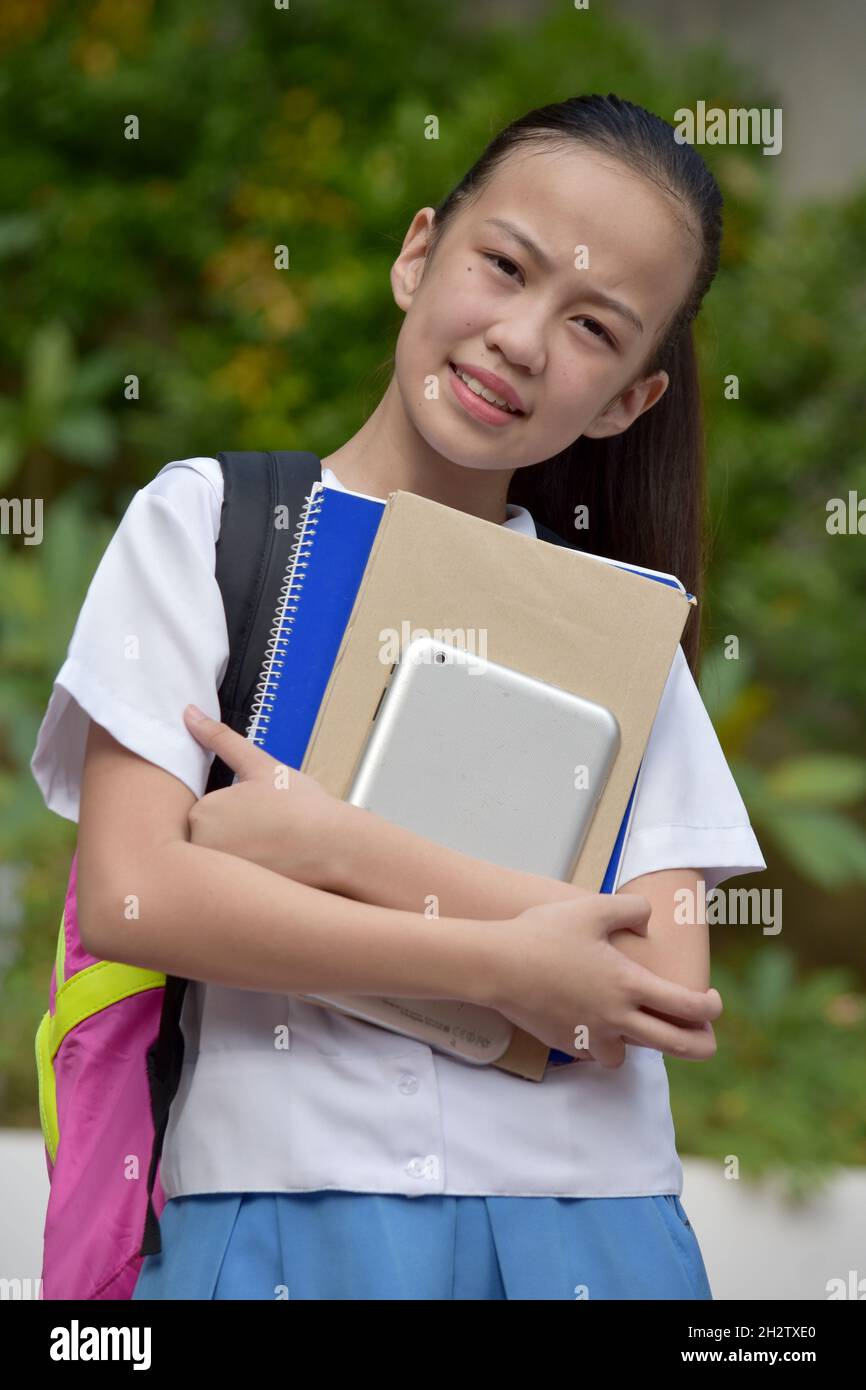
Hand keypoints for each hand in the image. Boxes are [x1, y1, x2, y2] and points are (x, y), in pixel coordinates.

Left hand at [182, 704, 341, 887]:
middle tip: (269, 833)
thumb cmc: (304, 808)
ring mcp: (219, 877)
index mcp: (202, 812)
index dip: (234, 812)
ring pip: (220, 862)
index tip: (261, 814)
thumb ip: (220, 739)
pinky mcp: (235, 898)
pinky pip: (232, 886)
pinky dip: (248, 878)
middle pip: (207, 839)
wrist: (337, 848)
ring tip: (273, 851)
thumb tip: (189, 712)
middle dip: (234, 836)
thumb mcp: (261, 766)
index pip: (203, 813)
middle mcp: (203, 849)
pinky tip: (273, 869)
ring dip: (241, 856)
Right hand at [490, 895, 721, 1067]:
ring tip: (636, 1025)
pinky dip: (600, 1041)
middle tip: (706, 1037)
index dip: (711, 1008)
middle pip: (676, 1047)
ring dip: (639, 1043)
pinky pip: (594, 1051)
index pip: (689, 1008)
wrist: (496, 965)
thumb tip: (647, 920)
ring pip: (630, 1056)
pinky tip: (593, 1021)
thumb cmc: (544, 933)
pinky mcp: (565, 1043)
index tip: (713, 1001)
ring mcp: (590, 1035)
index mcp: (629, 985)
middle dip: (701, 1046)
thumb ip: (631, 908)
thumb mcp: (592, 907)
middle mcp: (616, 1018)